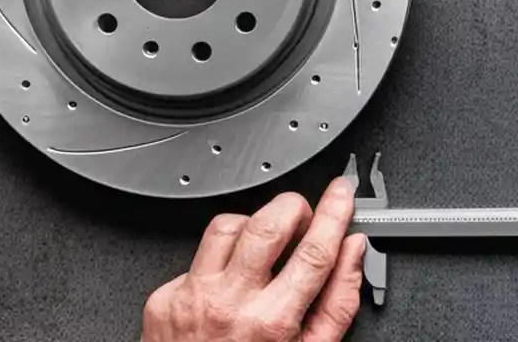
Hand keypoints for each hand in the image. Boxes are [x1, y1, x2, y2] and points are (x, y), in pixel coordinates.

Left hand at [142, 178, 365, 341]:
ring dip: (254, 226)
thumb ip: (338, 302)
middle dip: (294, 207)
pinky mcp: (165, 299)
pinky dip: (220, 259)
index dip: (334, 212)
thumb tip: (352, 254)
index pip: (314, 250)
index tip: (341, 194)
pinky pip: (198, 255)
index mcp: (272, 323)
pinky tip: (229, 281)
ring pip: (228, 226)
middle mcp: (230, 306)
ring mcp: (193, 298)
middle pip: (269, 224)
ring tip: (265, 247)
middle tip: (303, 216)